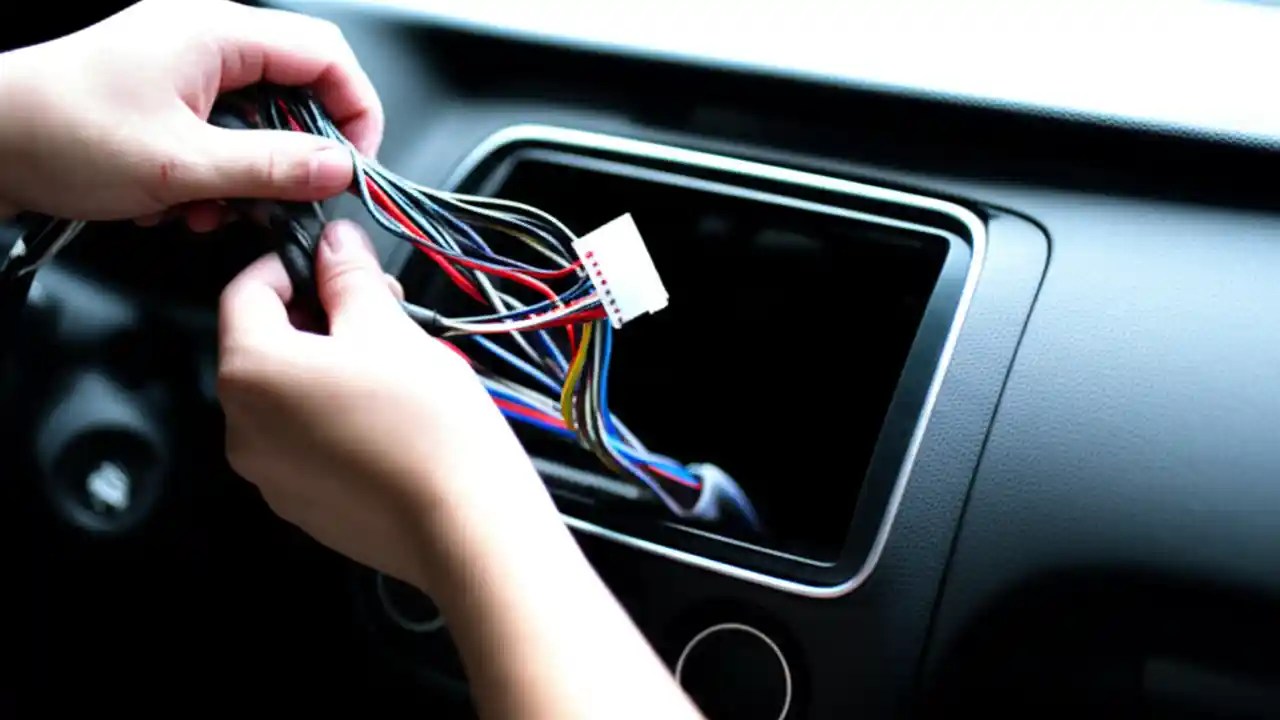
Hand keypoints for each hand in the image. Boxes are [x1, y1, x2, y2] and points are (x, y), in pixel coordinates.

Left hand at [0, 0, 381, 229]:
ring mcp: (179, 69)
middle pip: (293, 94)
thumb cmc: (56, 132)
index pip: (326, 57)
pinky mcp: (160, 99)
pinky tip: (178, 203)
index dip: (355, 111)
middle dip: (292, 157)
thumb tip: (337, 168)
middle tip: (285, 200)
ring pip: (255, 124)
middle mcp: (201, 41)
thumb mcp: (181, 164)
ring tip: (210, 209)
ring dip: (245, 177)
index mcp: (214, 33)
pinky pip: (217, 136)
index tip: (354, 165)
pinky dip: (210, 177)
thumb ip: (271, 167)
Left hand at [217, 220, 545, 589]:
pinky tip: (387, 422)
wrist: (462, 524)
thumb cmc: (426, 421)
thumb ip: (348, 277)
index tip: (338, 263)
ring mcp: (267, 475)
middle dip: (317, 320)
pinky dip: (333, 420)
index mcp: (251, 370)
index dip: (292, 266)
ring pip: (285, 398)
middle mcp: (241, 426)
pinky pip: (303, 445)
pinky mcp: (299, 507)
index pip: (245, 292)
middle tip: (382, 314)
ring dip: (326, 370)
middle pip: (263, 348)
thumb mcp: (389, 328)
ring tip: (393, 371)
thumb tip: (333, 243)